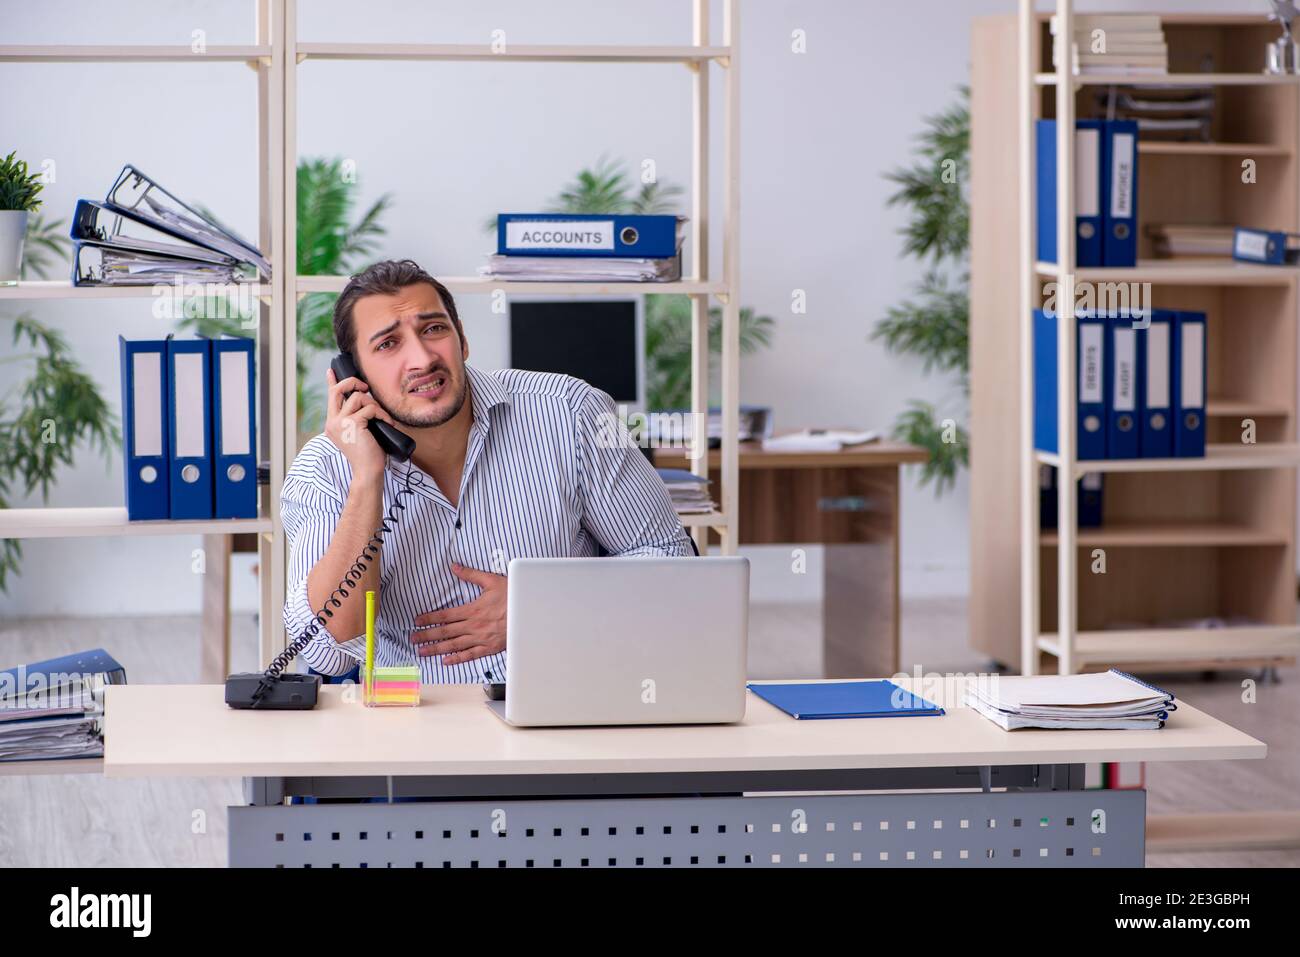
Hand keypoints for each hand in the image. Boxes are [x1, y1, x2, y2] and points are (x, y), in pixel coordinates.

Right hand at [325, 366, 395, 482]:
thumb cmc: (368, 454)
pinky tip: (388, 423)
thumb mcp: (359, 433)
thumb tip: (366, 401)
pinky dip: (382, 414)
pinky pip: (370, 409)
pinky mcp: (352, 424)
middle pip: (337, 390)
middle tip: (365, 388)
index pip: (330, 398)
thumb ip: (357, 418)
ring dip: (374, 404)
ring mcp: (340, 423)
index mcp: (332, 424)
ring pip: (357, 397)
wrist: (368, 471)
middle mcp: (332, 422)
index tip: (330, 371)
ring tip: (382, 417)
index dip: (331, 382)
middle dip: (352, 383)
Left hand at [410, 563, 507, 665]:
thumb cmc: (513, 596)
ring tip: (422, 651)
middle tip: (413, 639)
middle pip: (445, 632)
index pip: (444, 615)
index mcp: (472, 610)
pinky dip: (457, 659)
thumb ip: (471, 574)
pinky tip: (446, 661)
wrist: (530, 612)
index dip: (428, 618)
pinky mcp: (489, 648)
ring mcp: (481, 638)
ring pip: (454, 645)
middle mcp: (473, 626)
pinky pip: (470, 655)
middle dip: (427, 636)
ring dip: (436, 649)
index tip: (417, 621)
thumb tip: (454, 567)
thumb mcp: (492, 581)